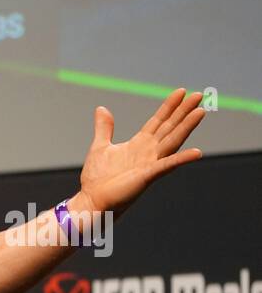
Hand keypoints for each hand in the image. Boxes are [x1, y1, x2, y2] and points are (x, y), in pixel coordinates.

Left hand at [76, 88, 204, 217]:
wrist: (92, 201)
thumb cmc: (98, 179)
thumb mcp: (100, 146)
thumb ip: (104, 128)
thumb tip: (102, 109)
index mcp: (139, 144)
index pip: (158, 121)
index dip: (169, 106)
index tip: (181, 91)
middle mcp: (149, 152)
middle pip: (170, 127)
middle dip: (183, 111)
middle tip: (199, 94)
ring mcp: (150, 163)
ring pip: (173, 141)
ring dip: (187, 127)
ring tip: (200, 112)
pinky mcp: (147, 176)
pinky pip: (167, 166)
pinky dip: (181, 159)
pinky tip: (196, 152)